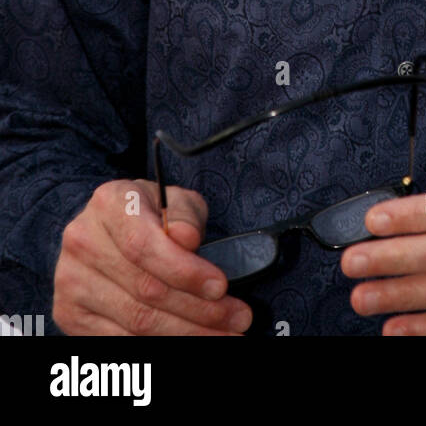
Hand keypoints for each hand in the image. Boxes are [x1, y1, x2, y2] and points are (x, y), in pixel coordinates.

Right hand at [53, 179, 253, 335]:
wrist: (104, 229)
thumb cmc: (148, 213)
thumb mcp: (173, 199)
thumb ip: (184, 215)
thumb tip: (186, 239)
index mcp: (109, 203)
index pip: (144, 245)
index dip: (185, 271)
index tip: (221, 286)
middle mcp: (82, 241)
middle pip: (145, 290)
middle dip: (200, 310)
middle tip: (238, 318)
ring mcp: (71, 281)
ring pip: (136, 321)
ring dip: (187, 333)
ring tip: (225, 333)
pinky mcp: (70, 314)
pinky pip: (121, 340)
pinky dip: (161, 344)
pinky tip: (189, 338)